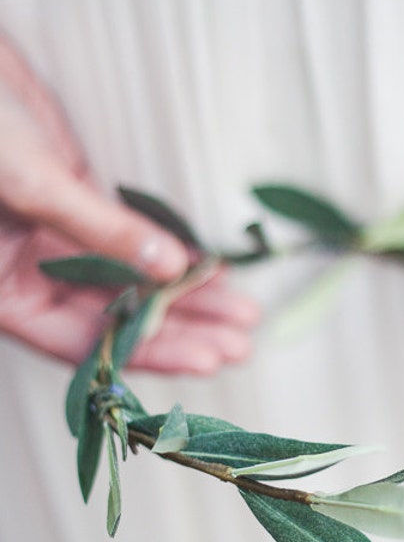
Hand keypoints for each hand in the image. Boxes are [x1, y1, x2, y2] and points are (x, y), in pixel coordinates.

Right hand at [0, 37, 258, 372]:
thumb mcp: (30, 182)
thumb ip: (97, 229)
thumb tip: (168, 268)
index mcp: (4, 290)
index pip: (83, 342)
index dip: (150, 352)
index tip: (208, 360)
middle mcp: (33, 275)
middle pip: (118, 318)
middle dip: (183, 330)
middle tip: (241, 344)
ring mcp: (61, 241)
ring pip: (133, 283)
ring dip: (187, 298)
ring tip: (241, 313)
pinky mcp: (84, 206)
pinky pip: (135, 240)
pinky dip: (173, 254)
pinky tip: (212, 271)